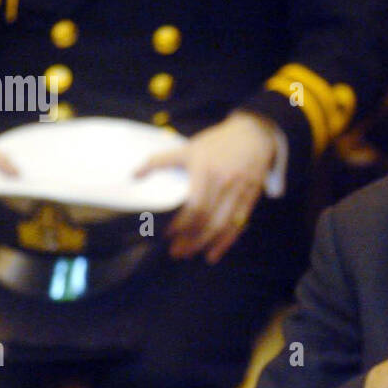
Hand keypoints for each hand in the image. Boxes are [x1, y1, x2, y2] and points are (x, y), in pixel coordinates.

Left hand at [136, 110, 276, 262]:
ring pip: (222, 226)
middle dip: (190, 240)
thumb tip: (133, 175)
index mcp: (206, 170)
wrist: (254, 134)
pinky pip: (238, 225)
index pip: (195, 206)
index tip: (167, 234)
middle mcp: (224, 182)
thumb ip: (159, 161)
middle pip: (208, 221)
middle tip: (175, 252)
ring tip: (189, 254)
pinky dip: (225, 242)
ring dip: (205, 244)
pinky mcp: (251, 198)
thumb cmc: (217, 143)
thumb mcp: (188, 147)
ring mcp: (240, 191)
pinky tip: (213, 254)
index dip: (181, 224)